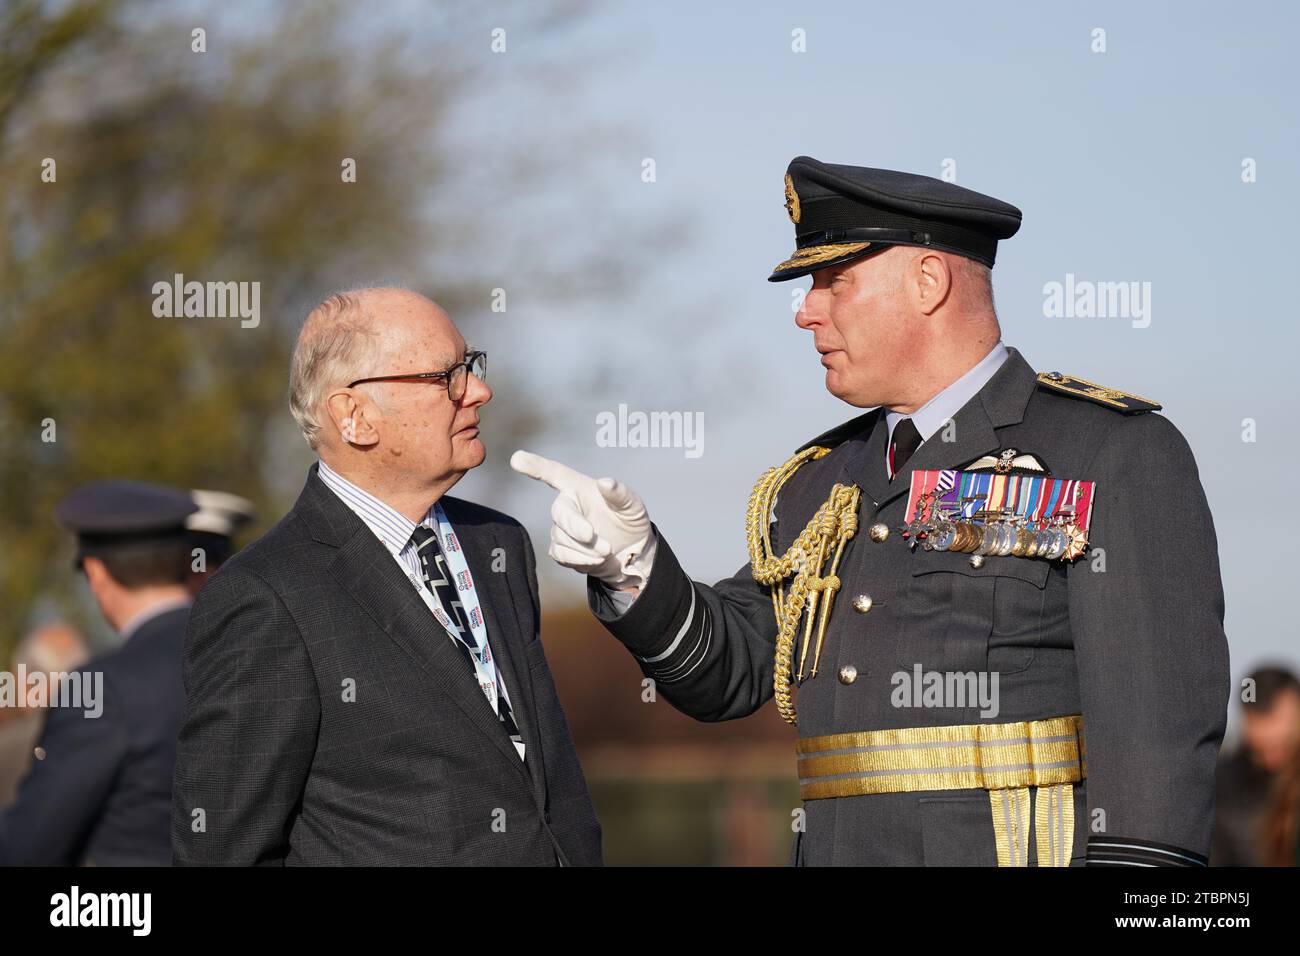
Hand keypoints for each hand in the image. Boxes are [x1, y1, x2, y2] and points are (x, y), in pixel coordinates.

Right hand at [510, 450, 656, 589]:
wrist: (631, 553)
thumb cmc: (629, 521)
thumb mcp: (633, 505)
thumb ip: (620, 493)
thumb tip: (605, 482)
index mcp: (579, 487)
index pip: (554, 473)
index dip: (535, 466)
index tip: (517, 458)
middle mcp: (567, 506)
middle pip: (559, 512)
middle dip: (575, 526)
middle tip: (592, 536)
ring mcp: (561, 529)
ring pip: (563, 538)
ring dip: (586, 547)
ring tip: (607, 549)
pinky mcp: (561, 550)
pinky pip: (563, 555)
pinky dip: (581, 559)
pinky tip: (597, 558)